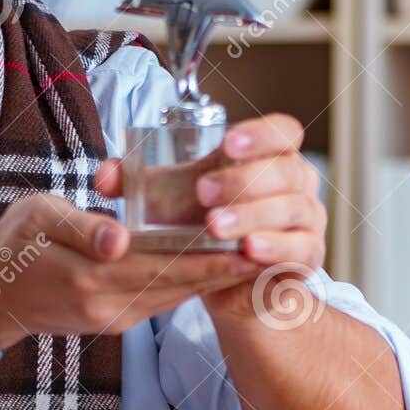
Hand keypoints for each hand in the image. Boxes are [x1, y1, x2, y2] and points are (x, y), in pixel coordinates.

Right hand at [0, 190, 262, 348]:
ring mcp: (114, 319)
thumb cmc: (12, 245)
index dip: (210, 254)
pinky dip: (190, 285)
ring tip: (256, 255)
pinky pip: (161, 301)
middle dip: (226, 267)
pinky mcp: (115, 322)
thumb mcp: (38, 220)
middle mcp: (109, 307)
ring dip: (214, 278)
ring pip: (176, 296)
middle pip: (180, 284)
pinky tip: (215, 268)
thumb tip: (119, 238)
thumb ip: (82, 227)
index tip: (251, 239)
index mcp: (92, 278)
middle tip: (273, 245)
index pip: (166, 264)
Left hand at [158, 113, 326, 316]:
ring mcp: (306, 219)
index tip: (226, 143)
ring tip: (214, 226)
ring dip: (251, 215)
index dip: (260, 134)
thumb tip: (103, 176)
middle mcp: (295, 183)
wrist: (231, 279)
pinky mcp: (306, 255)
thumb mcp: (173, 197)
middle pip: (287, 169)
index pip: (283, 131)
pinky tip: (248, 250)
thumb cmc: (204, 224)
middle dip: (242, 180)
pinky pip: (300, 247)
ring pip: (293, 208)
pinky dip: (275, 247)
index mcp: (269, 156)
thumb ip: (139, 182)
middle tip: (203, 193)